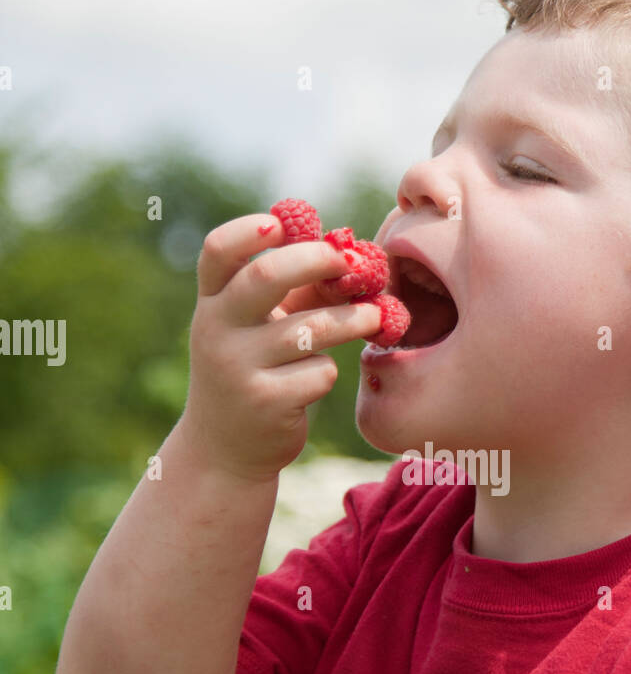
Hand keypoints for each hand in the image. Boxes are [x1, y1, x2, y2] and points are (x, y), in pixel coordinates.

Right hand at [181, 211, 381, 483]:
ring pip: (309, 328)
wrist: (226, 449)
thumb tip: (353, 254)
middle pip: (265, 277)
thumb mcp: (262, 328)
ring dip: (352, 320)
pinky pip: (318, 372)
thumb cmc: (256, 370)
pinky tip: (314, 382)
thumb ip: (296, 291)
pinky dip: (328, 372)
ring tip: (375, 317)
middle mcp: (216, 330)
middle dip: (317, 261)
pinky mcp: (265, 402)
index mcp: (212, 302)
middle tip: (353, 262)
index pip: (218, 251)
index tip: (282, 224)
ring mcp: (237, 368)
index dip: (248, 231)